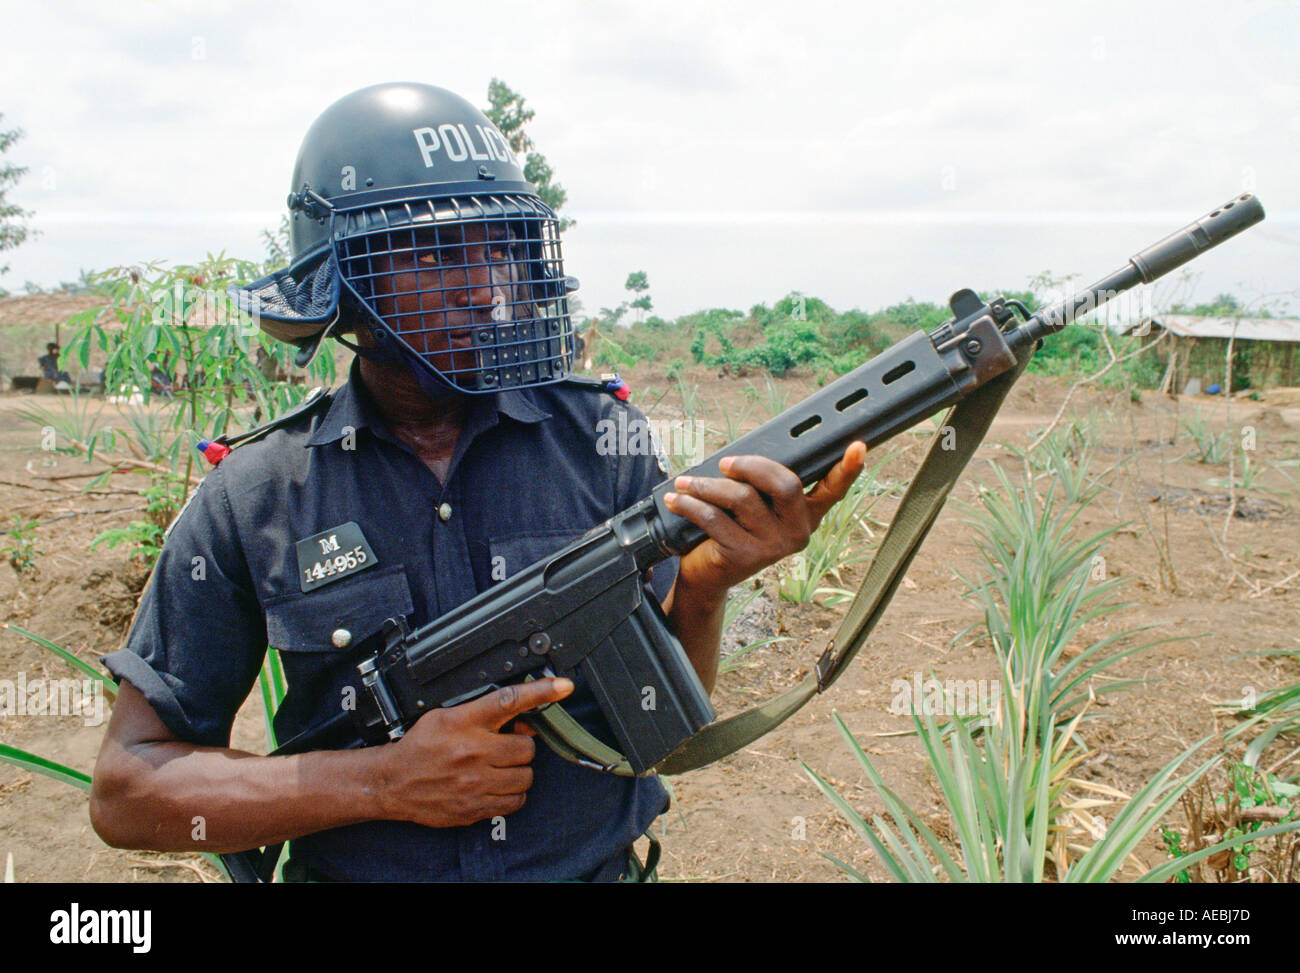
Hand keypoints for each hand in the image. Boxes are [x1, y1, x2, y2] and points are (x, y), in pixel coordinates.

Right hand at [375, 677, 573, 828]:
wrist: (392, 783)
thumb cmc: (421, 746)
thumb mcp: (448, 717)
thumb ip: (485, 715)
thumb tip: (524, 722)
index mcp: (465, 722)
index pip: (509, 700)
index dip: (540, 691)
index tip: (564, 686)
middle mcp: (473, 751)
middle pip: (526, 749)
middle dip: (520, 749)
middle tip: (503, 750)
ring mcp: (474, 783)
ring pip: (525, 777)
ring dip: (517, 773)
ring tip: (498, 770)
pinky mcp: (474, 808)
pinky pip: (514, 803)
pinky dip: (511, 795)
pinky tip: (494, 787)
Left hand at [664, 442, 867, 599]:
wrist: (707, 576)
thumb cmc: (731, 529)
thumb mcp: (753, 505)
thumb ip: (761, 483)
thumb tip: (743, 457)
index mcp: (806, 514)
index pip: (833, 489)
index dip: (848, 469)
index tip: (859, 446)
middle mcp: (797, 532)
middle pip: (786, 484)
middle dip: (751, 465)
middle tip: (726, 463)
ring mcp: (772, 547)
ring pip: (742, 498)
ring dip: (708, 485)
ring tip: (687, 482)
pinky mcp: (744, 556)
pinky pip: (714, 518)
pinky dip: (691, 504)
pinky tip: (678, 499)